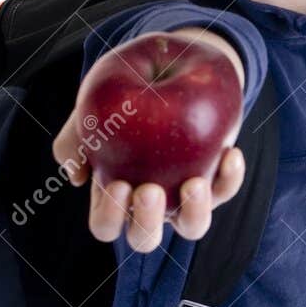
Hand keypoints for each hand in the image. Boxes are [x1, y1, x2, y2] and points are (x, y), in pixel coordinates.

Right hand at [51, 28, 246, 253]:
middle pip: (145, 240)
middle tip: (150, 191)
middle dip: (147, 223)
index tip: (117, 184)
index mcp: (112, 196)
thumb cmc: (120, 94)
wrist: (163, 67)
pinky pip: (224, 191)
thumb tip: (78, 176)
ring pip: (192, 228)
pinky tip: (230, 153)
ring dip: (194, 212)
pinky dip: (230, 178)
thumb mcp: (92, 107)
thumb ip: (75, 136)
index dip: (110, 216)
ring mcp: (182, 198)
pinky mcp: (214, 182)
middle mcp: (148, 206)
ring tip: (194, 184)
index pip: (105, 226)